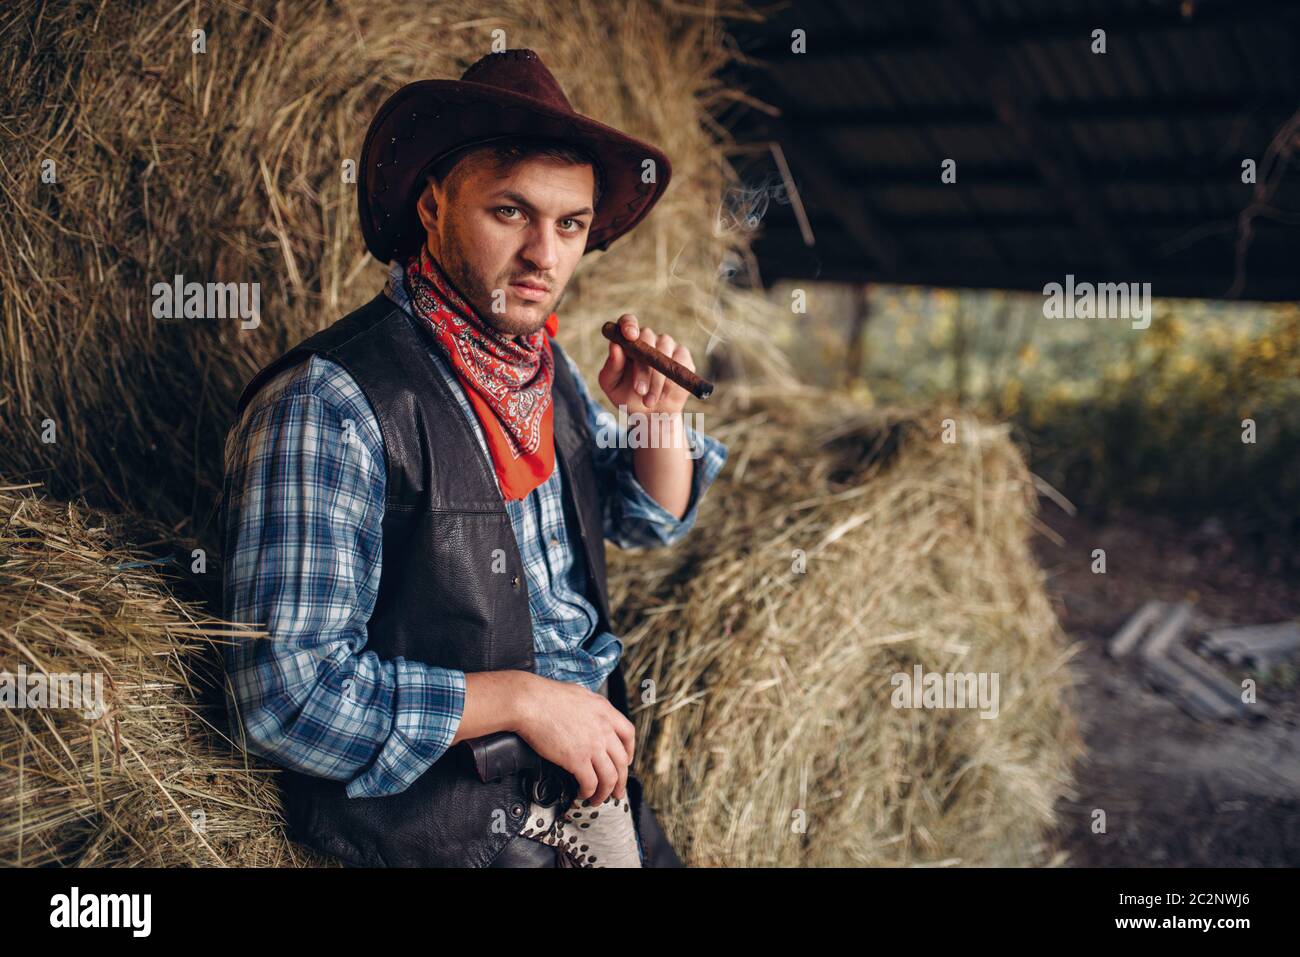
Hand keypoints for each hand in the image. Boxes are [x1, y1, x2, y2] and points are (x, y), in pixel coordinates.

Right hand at [513, 673, 635, 802]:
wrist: (530, 703)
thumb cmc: (546, 697)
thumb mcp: (579, 694)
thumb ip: (590, 708)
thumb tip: (590, 716)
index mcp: (605, 711)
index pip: (628, 734)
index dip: (629, 751)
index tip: (625, 761)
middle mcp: (604, 729)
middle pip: (622, 761)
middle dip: (621, 780)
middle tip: (617, 790)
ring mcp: (592, 745)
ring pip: (610, 777)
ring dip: (606, 792)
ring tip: (599, 799)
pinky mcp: (577, 759)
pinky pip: (590, 783)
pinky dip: (589, 792)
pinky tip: (582, 793)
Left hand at [597, 314, 694, 416]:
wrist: (651, 414)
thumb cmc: (627, 396)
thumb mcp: (612, 385)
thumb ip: (612, 367)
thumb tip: (614, 346)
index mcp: (627, 341)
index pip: (628, 321)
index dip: (629, 324)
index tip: (630, 336)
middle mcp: (648, 339)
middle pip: (648, 337)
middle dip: (643, 367)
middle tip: (639, 391)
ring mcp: (667, 346)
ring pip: (664, 350)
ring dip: (657, 380)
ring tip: (649, 401)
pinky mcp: (683, 358)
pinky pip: (681, 362)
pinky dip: (672, 381)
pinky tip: (664, 395)